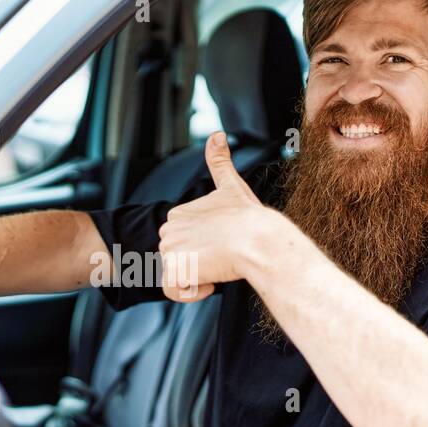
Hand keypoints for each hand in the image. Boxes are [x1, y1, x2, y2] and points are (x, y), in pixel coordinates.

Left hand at [157, 131, 270, 301]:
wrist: (258, 238)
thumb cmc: (250, 218)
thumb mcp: (231, 185)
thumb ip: (219, 162)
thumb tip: (217, 135)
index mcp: (177, 214)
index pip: (184, 243)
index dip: (204, 249)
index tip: (223, 244)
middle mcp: (169, 230)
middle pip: (180, 260)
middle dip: (201, 264)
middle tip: (223, 255)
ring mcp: (170, 249)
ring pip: (178, 275)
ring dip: (199, 277)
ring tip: (219, 265)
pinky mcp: (175, 269)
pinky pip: (174, 290)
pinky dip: (192, 291)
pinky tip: (210, 280)